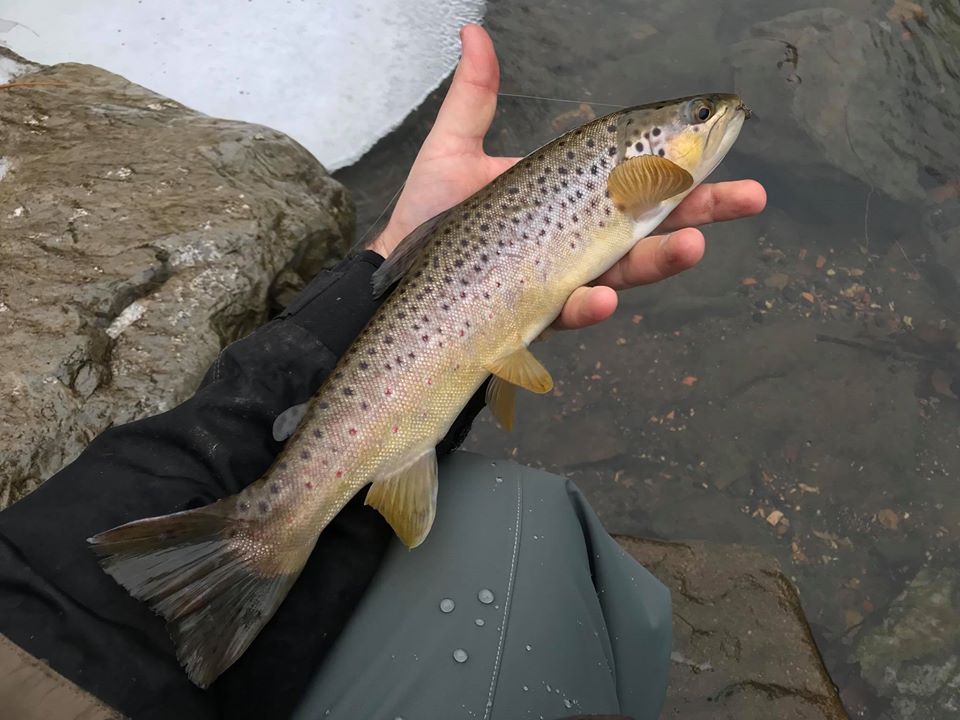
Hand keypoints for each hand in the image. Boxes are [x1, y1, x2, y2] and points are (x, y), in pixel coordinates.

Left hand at [369, 24, 766, 330]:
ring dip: (661, 261)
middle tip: (750, 196)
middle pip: (647, 222)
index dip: (678, 159)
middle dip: (700, 210)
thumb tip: (473, 35)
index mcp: (568, 193)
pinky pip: (570, 312)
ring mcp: (559, 276)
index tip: (723, 133)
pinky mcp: (536, 313)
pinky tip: (602, 296)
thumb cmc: (429, 216)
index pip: (632, 172)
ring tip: (694, 246)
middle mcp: (573, 235)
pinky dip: (589, 305)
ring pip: (623, 270)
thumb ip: (475, 98)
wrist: (395, 275)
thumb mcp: (453, 150)